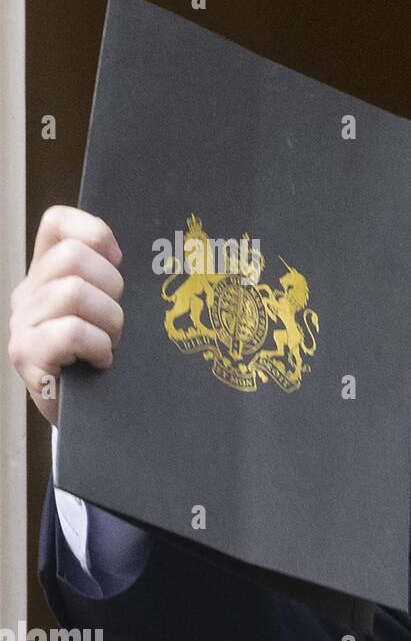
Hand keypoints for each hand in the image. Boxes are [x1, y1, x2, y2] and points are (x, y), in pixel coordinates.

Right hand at [8, 206, 124, 426]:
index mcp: (48, 274)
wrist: (90, 418)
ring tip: (111, 343)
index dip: (94, 231)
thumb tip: (157, 256)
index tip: (119, 261)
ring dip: (108, 320)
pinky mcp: (26, 355)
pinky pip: (69, 331)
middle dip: (111, 286)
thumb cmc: (106, 360)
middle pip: (73, 256)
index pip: (57, 222)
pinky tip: (103, 361)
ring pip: (74, 292)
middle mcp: (29, 293)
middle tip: (119, 319)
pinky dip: (97, 345)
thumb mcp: (109, 313)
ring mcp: (23, 324)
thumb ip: (114, 283)